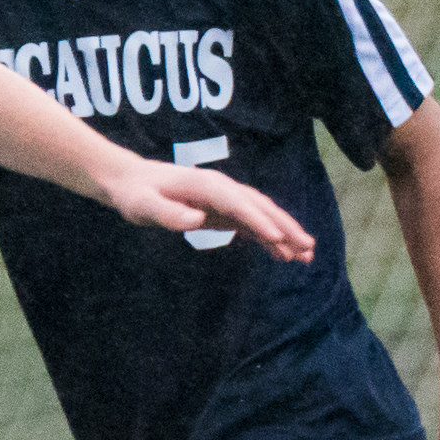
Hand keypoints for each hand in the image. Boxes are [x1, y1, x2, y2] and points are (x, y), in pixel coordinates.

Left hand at [105, 160, 315, 260]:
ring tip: (305, 257)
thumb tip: (196, 219)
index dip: (258, 220)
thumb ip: (168, 213)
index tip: (278, 239)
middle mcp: (222, 189)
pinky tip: (282, 255)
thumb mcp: (144, 206)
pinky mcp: (223, 210)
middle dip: (285, 227)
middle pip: (260, 207)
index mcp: (207, 185)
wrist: (132, 183)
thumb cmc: (136, 195)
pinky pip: (251, 224)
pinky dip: (268, 238)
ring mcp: (225, 199)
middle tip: (308, 249)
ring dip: (284, 234)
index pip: (238, 204)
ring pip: (261, 216)